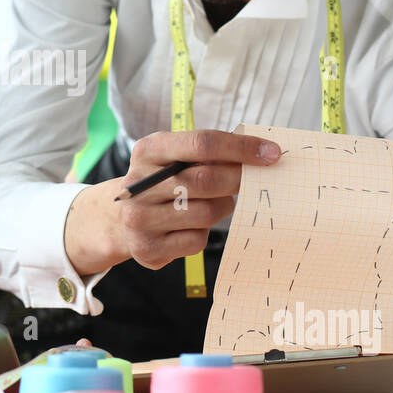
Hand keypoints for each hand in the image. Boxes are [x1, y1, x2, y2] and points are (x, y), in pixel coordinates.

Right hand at [65, 129, 280, 273]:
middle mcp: (139, 184)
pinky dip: (203, 232)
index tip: (272, 153)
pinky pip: (197, 240)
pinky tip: (191, 226)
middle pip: (206, 179)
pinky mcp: (148, 248)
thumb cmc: (162, 182)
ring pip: (207, 213)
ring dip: (221, 207)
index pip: (202, 144)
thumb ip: (207, 153)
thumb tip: (261, 153)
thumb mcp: (173, 157)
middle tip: (252, 179)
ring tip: (213, 203)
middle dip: (238, 179)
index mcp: (148, 150)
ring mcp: (141, 218)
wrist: (121, 219)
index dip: (241, 148)